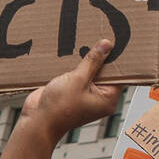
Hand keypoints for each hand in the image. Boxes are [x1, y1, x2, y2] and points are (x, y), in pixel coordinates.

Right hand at [1, 39, 124, 158]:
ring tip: (85, 43)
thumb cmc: (58, 109)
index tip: (118, 42)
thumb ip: (92, 61)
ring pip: (91, 72)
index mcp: (107, 99)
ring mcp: (85, 95)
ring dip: (86, 60)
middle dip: (101, 57)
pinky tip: (71, 54)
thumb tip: (106, 46)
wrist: (37, 120)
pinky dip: (76, 66)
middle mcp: (99, 98)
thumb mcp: (77, 80)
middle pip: (106, 72)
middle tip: (100, 38)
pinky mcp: (73, 92)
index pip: (120, 75)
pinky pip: (79, 75)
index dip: (119, 59)